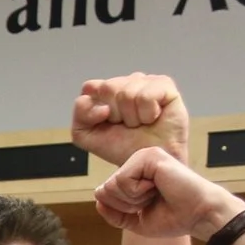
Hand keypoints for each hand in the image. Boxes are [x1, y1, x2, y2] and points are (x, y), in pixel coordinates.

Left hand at [71, 73, 188, 166]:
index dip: (94, 110)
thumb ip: (80, 114)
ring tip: (140, 123)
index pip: (89, 88)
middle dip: (114, 115)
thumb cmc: (122, 147)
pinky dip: (147, 114)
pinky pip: (146, 96)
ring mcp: (145, 81)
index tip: (105, 123)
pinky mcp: (164, 85)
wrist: (149, 162)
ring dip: (132, 117)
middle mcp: (125, 82)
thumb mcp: (87, 136)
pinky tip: (153, 118)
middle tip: (126, 125)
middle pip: (107, 88)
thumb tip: (103, 105)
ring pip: (126, 93)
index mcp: (106, 91)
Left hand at [93, 146, 244, 242]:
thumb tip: (98, 198)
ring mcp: (142, 156)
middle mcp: (136, 162)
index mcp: (134, 174)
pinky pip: (123, 180)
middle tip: (152, 201)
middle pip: (103, 190)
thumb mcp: (135, 220)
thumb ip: (114, 213)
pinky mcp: (148, 156)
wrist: (198, 215)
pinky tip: (157, 187)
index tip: (146, 208)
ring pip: (111, 185)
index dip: (120, 209)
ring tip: (156, 194)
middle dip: (125, 205)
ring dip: (132, 199)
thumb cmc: (173, 218)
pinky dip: (137, 192)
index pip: (103, 194)